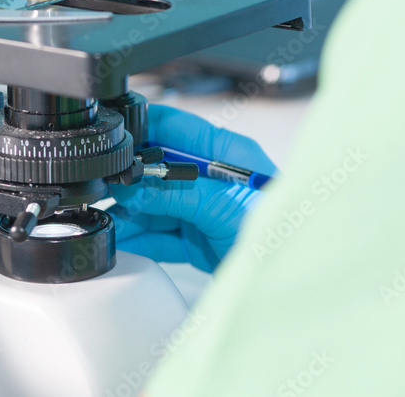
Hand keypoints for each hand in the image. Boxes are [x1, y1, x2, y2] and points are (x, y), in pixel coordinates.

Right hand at [109, 105, 274, 271]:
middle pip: (157, 169)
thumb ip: (175, 195)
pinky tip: (121, 239)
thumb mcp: (223, 205)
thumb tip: (133, 188)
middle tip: (104, 187)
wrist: (300, 278)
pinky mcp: (198, 242)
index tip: (113, 138)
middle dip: (129, 179)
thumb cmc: (285, 233)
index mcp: (225, 153)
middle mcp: (211, 178)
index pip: (173, 127)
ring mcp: (203, 211)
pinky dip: (139, 239)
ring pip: (154, 204)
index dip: (141, 127)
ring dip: (129, 212)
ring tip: (104, 217)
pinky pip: (159, 236)